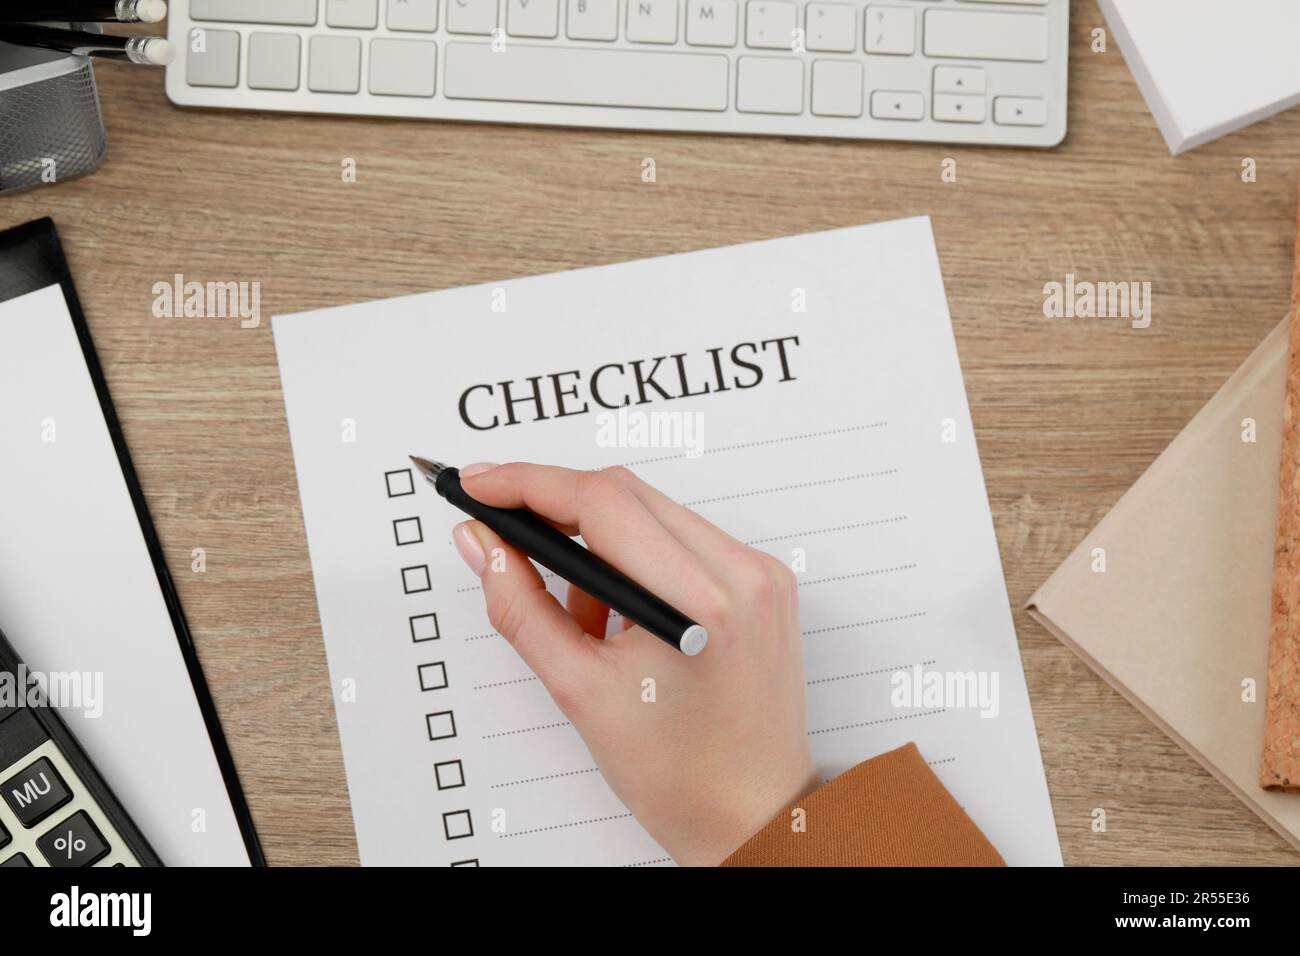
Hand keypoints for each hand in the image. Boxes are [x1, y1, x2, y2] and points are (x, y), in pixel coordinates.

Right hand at [451, 462, 819, 865]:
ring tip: (582, 620)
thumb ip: (519, 606)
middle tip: (501, 532)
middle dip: (554, 508)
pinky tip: (621, 621)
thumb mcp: (579, 691)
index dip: (527, 484)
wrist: (752, 816)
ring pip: (653, 514)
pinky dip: (637, 562)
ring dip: (597, 543)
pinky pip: (683, 541)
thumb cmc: (680, 776)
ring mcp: (760, 574)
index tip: (479, 484)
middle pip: (627, 496)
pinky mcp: (762, 582)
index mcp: (702, 602)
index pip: (601, 503)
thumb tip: (481, 545)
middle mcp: (743, 574)